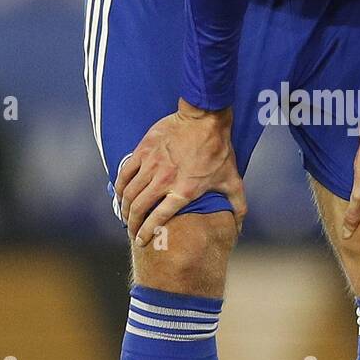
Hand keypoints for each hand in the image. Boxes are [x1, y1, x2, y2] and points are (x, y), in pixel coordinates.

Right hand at [114, 100, 245, 245]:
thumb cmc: (219, 150)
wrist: (205, 119)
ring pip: (129, 192)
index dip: (146, 232)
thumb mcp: (232, 180)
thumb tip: (240, 228)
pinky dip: (119, 187)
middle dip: (131, 224)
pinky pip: (125, 173)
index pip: (158, 218)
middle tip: (131, 231)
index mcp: (184, 191)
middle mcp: (165, 180)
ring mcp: (152, 165)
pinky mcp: (143, 151)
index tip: (140, 240)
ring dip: (124, 207)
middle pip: (139, 208)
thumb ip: (237, 206)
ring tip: (125, 215)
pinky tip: (120, 194)